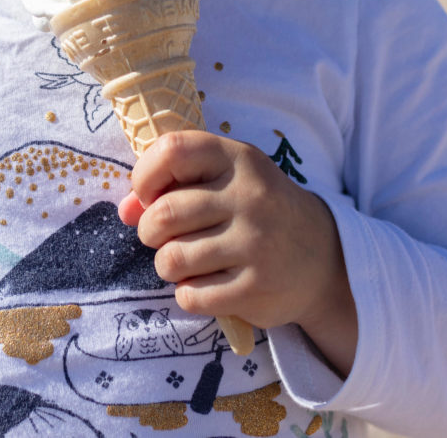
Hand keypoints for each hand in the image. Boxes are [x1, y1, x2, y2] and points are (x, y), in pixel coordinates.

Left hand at [119, 130, 358, 374]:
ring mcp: (255, 245)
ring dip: (167, 265)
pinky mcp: (255, 288)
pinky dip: (188, 294)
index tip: (149, 194)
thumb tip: (125, 210)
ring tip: (186, 261)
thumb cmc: (258, 212)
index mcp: (238, 159)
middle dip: (149, 231)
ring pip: (171, 259)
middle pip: (163, 214)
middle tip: (164, 236)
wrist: (322, 257)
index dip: (145, 175)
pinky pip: (190, 296)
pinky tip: (207, 284)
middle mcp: (249, 197)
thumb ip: (174, 186)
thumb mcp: (226, 182)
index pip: (172, 150)